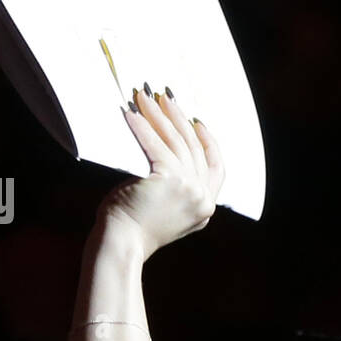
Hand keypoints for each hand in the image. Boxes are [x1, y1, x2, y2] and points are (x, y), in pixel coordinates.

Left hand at [100, 87, 224, 259]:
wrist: (122, 243)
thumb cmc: (135, 227)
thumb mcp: (166, 209)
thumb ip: (175, 189)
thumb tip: (166, 152)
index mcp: (205, 208)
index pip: (217, 168)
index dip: (208, 141)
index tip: (196, 121)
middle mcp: (203, 198)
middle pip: (194, 148)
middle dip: (178, 118)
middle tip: (165, 97)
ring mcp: (189, 189)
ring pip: (176, 143)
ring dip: (159, 116)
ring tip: (144, 98)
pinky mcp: (170, 180)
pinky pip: (155, 146)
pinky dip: (142, 127)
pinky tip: (131, 114)